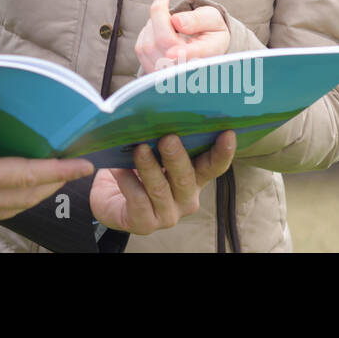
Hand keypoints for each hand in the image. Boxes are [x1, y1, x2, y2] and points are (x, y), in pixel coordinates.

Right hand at [0, 92, 93, 220]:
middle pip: (26, 195)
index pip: (25, 175)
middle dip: (55, 183)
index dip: (57, 170)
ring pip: (14, 206)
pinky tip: (13, 189)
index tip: (82, 166)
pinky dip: (16, 199)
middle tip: (76, 171)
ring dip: (38, 193)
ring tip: (52, 179)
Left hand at [89, 131, 236, 233]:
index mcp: (194, 180)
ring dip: (150, 167)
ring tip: (140, 149)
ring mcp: (168, 214)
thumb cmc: (138, 171)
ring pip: (160, 189)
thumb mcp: (154, 154)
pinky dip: (127, 180)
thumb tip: (162, 113)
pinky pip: (137, 200)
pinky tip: (118, 168)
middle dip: (177, 157)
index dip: (222, 153)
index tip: (227, 133)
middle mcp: (186, 199)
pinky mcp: (145, 223)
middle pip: (186, 178)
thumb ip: (163, 141)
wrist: (111, 200)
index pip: (213, 167)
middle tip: (168, 138)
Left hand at [135, 0, 229, 73]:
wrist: (203, 47)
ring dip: (152, 25)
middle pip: (164, 42)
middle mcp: (189, 69)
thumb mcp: (212, 19)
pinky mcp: (153, 72)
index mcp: (209, 54)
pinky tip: (159, 31)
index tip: (171, 51)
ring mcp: (169, 75)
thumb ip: (198, 19)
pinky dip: (146, 34)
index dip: (183, 54)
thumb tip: (177, 21)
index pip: (195, 55)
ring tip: (166, 20)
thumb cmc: (209, 31)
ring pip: (149, 45)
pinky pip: (141, 49)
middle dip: (159, 15)